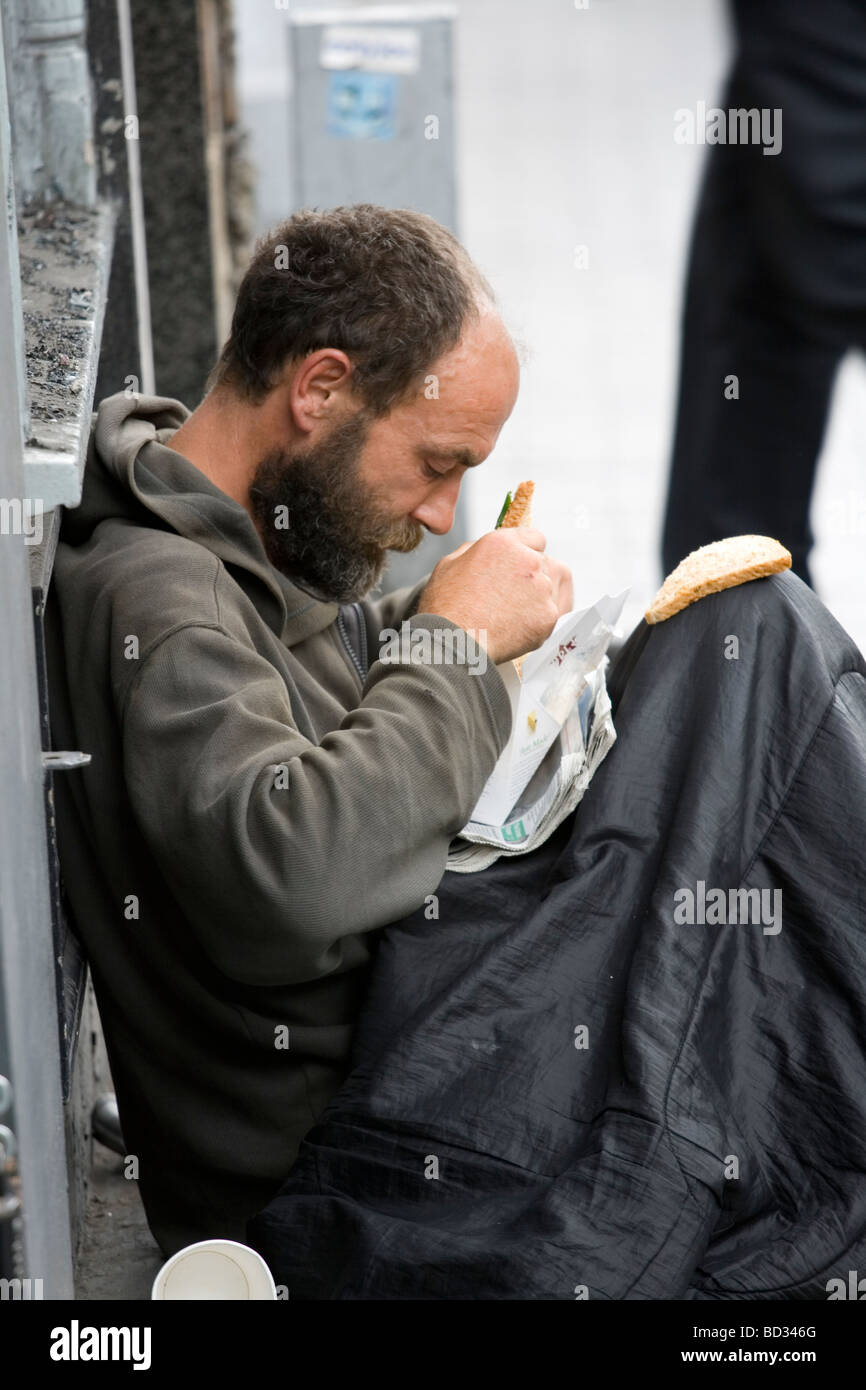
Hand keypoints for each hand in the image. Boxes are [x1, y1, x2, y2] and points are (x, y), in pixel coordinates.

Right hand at [416, 527, 573, 665]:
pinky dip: (544, 619)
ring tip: (521, 611)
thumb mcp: (449, 564)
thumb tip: (482, 549)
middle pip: (548, 562)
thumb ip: (473, 550)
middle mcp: (528, 561)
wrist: (455, 644)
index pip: (535, 538)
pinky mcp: (549, 616)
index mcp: (504, 543)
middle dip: (536, 576)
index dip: (527, 552)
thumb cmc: (446, 608)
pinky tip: (526, 625)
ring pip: (557, 585)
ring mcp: (542, 589)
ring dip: (544, 595)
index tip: (520, 567)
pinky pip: (557, 612)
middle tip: (516, 595)